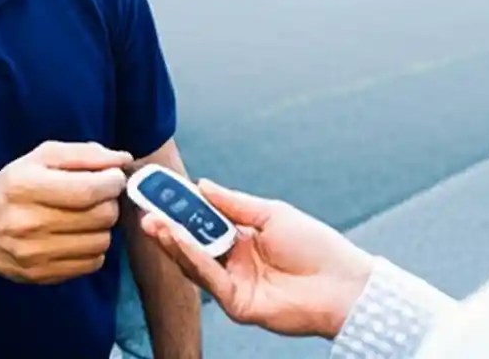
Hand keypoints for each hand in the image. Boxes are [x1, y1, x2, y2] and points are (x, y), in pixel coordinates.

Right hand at [0, 141, 132, 283]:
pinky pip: (93, 263)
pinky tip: (79, 236)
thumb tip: (123, 159)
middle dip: (110, 202)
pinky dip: (94, 248)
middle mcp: (28, 222)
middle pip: (100, 216)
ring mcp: (35, 253)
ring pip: (101, 241)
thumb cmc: (15, 188)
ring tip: (88, 216)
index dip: (113, 182)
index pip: (89, 189)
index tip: (114, 177)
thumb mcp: (41, 158)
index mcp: (25, 186)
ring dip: (103, 226)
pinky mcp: (43, 275)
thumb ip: (84, 154)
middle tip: (101, 196)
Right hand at [140, 179, 373, 338]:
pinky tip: (177, 239)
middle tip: (144, 208)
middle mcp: (234, 262)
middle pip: (193, 243)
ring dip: (172, 241)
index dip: (181, 208)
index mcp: (243, 238)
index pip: (203, 221)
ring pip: (194, 262)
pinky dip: (191, 257)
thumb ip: (233, 203)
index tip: (158, 191)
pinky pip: (209, 278)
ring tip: (152, 222)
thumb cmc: (316, 246)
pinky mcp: (237, 304)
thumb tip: (202, 184)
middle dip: (168, 226)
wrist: (343, 283)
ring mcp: (233, 284)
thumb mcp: (271, 214)